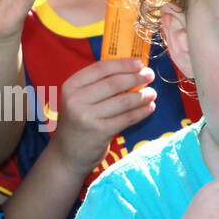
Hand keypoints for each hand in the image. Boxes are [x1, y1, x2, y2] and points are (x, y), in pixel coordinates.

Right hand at [48, 59, 156, 174]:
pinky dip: (141, 112)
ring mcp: (87, 116)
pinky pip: (126, 118)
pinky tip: (149, 108)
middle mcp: (76, 100)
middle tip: (150, 75)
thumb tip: (131, 70)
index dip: (123, 64)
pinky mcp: (99, 132)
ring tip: (152, 94)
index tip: (139, 63)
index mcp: (70, 86)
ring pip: (123, 101)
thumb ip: (97, 85)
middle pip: (114, 83)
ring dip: (141, 96)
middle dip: (136, 77)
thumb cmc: (78, 123)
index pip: (101, 68)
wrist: (66, 155)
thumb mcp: (79, 100)